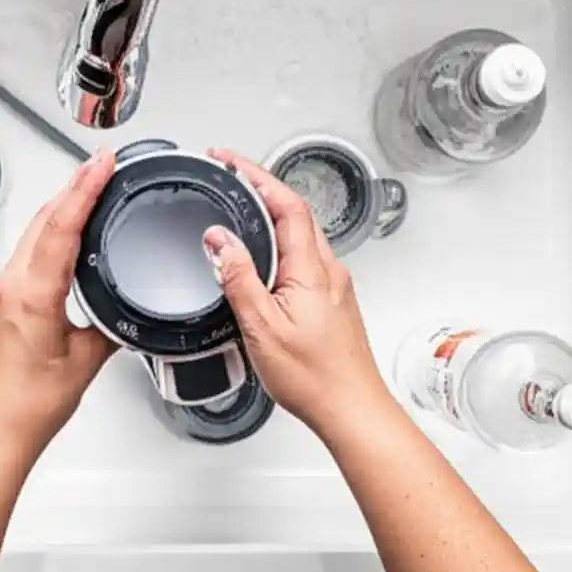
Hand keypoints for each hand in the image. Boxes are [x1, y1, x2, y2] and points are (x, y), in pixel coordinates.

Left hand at [0, 149, 119, 459]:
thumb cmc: (24, 409)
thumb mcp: (83, 363)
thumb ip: (107, 329)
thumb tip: (121, 315)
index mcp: (31, 295)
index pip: (61, 225)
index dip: (85, 188)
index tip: (103, 163)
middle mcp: (7, 288)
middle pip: (43, 221)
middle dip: (74, 189)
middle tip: (101, 167)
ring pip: (31, 237)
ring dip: (60, 211)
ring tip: (88, 193)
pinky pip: (23, 259)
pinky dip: (47, 238)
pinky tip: (63, 240)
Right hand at [201, 148, 393, 437]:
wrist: (352, 410)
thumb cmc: (315, 377)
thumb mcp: (262, 326)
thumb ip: (239, 278)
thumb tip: (219, 239)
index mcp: (312, 269)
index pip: (286, 203)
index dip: (256, 175)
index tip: (228, 161)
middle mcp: (328, 270)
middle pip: (295, 213)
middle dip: (259, 188)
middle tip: (226, 177)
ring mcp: (332, 285)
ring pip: (300, 235)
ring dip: (269, 215)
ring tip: (237, 207)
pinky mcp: (330, 302)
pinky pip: (302, 257)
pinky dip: (278, 243)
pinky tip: (261, 256)